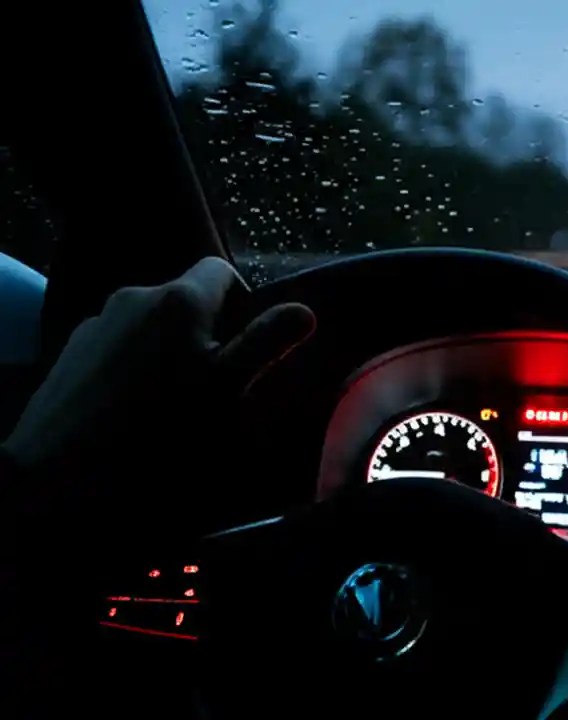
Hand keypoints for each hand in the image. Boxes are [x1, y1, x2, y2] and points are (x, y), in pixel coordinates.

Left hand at [3, 257, 313, 505]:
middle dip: (206, 334)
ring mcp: (99, 323)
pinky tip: (135, 412)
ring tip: (174, 405)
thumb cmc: (159, 430)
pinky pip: (120, 346)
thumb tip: (306, 311)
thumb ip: (266, 345)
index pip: (220, 270)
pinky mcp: (73, 351)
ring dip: (170, 352)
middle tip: (215, 386)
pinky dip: (136, 367)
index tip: (246, 347)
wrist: (61, 472)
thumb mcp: (227, 390)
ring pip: (152, 326)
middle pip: (185, 300)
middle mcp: (136, 297)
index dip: (241, 302)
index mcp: (180, 300)